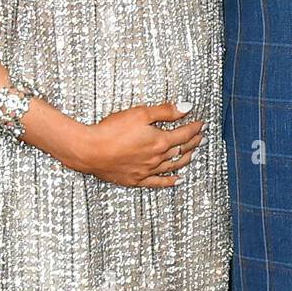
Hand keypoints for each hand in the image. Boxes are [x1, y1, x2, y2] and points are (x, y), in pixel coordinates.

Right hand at [76, 102, 204, 187]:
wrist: (90, 150)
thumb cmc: (111, 130)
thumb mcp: (140, 113)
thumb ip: (165, 111)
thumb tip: (186, 108)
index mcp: (160, 141)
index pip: (184, 134)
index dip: (194, 128)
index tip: (201, 123)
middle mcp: (157, 158)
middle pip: (181, 150)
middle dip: (193, 142)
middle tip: (201, 137)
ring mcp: (147, 171)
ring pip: (173, 166)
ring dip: (186, 159)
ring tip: (194, 153)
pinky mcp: (136, 179)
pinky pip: (158, 182)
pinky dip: (170, 181)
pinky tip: (178, 180)